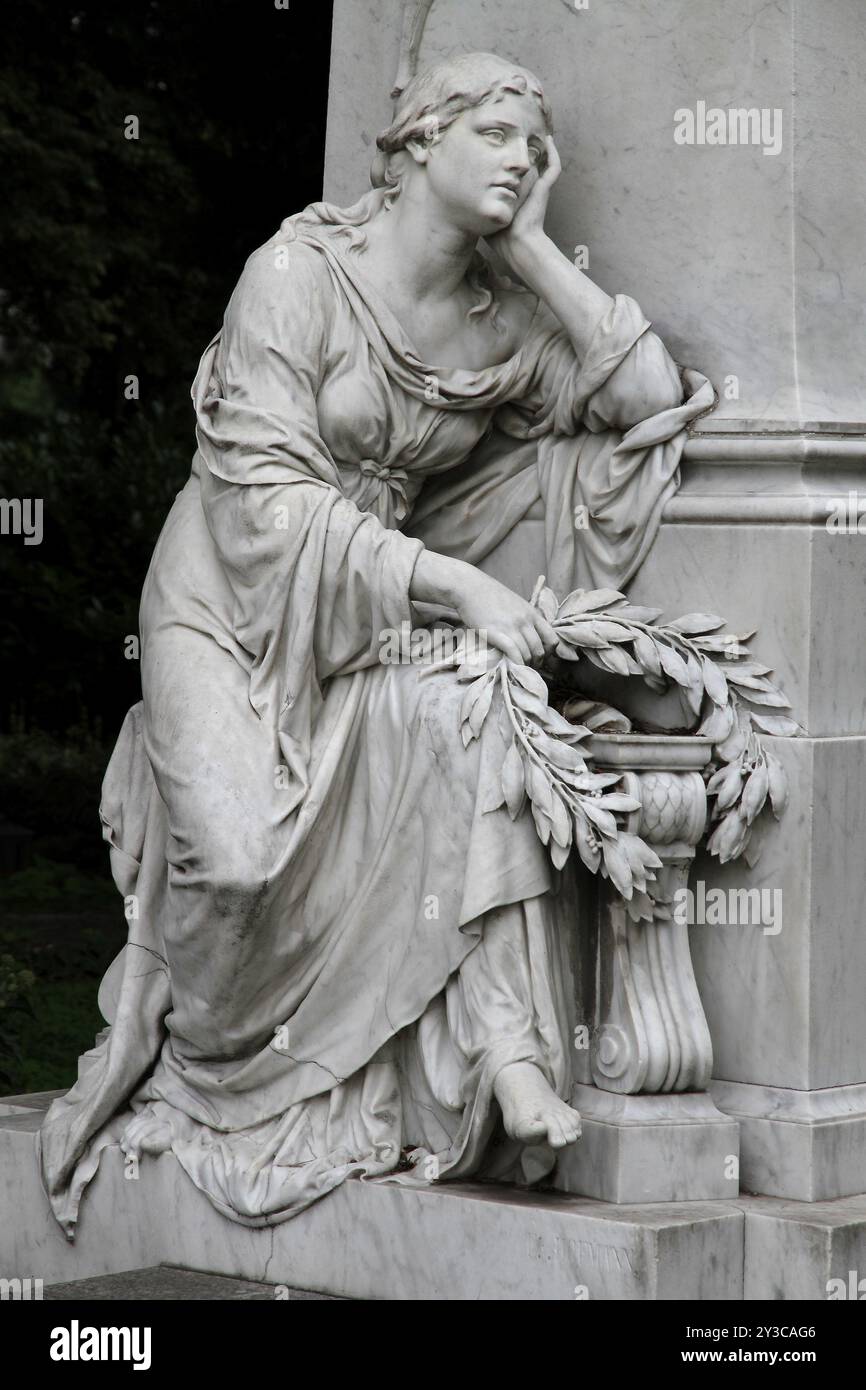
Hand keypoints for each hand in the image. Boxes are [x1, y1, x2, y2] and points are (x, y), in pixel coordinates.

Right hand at [449, 565, 557, 665]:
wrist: (470, 587)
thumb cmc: (489, 595)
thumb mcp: (515, 604)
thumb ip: (524, 618)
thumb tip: (528, 635)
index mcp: (532, 613)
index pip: (552, 639)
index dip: (549, 653)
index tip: (541, 658)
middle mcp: (526, 620)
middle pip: (540, 650)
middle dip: (536, 663)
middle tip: (528, 667)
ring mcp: (512, 626)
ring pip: (528, 654)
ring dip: (524, 665)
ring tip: (518, 668)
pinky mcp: (497, 632)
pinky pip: (514, 652)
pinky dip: (515, 663)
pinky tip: (511, 666)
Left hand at [484, 135, 561, 279]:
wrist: (516, 243)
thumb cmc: (499, 236)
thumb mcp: (484, 215)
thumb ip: (477, 204)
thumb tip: (458, 196)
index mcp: (515, 196)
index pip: (515, 176)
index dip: (512, 165)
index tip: (502, 151)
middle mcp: (528, 190)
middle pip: (530, 166)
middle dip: (527, 152)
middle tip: (520, 135)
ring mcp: (538, 188)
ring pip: (544, 163)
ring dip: (542, 149)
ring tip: (536, 133)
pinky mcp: (545, 188)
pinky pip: (553, 166)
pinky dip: (553, 153)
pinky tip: (549, 139)